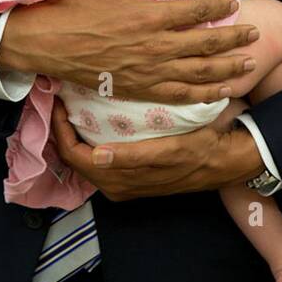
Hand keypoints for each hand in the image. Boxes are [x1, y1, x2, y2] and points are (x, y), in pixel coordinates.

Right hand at [0, 0, 259, 103]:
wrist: (45, 41)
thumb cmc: (73, 5)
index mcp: (148, 15)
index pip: (195, 12)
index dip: (219, 8)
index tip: (234, 4)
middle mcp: (154, 46)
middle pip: (206, 44)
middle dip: (234, 39)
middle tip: (254, 34)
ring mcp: (147, 71)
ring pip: (198, 73)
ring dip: (227, 69)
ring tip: (248, 64)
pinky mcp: (138, 89)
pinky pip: (178, 95)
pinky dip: (202, 95)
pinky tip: (219, 93)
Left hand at [51, 98, 263, 199]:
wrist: (224, 161)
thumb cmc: (199, 151)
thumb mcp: (170, 152)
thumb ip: (133, 157)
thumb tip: (98, 156)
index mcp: (119, 182)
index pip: (73, 155)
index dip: (60, 129)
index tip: (57, 100)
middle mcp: (114, 184)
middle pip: (74, 156)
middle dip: (63, 128)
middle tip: (61, 97)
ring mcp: (121, 179)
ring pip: (84, 155)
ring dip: (75, 131)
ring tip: (73, 102)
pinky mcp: (130, 171)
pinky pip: (98, 154)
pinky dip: (89, 136)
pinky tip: (92, 116)